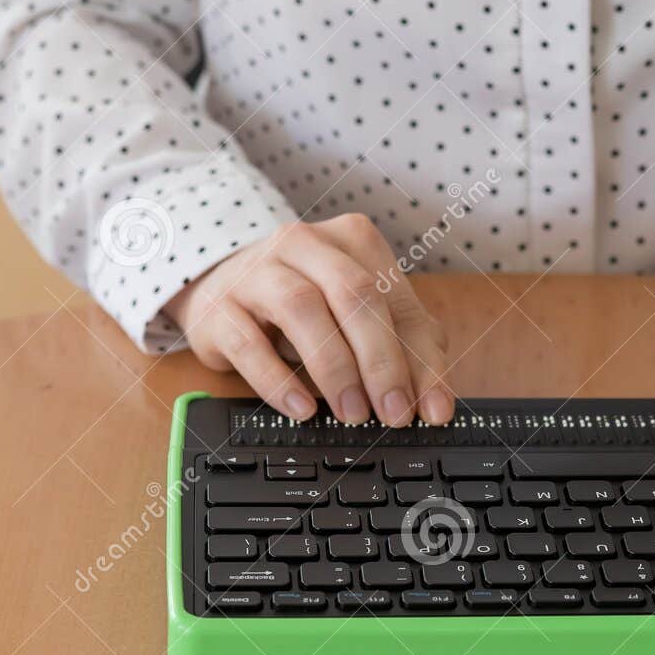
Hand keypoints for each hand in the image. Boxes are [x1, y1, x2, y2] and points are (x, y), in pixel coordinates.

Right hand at [164, 215, 451, 425]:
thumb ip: (407, 353)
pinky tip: (302, 408)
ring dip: (334, 368)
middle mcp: (305, 244)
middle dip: (381, 361)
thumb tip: (436, 406)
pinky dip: (278, 380)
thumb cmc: (307, 304)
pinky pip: (248, 342)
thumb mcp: (362, 318)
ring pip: (301, 309)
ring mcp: (257, 270)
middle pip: (354, 295)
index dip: (421, 360)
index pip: (398, 302)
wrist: (221, 288)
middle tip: (394, 414)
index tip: (432, 410)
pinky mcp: (219, 306)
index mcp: (352, 241)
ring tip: (352, 413)